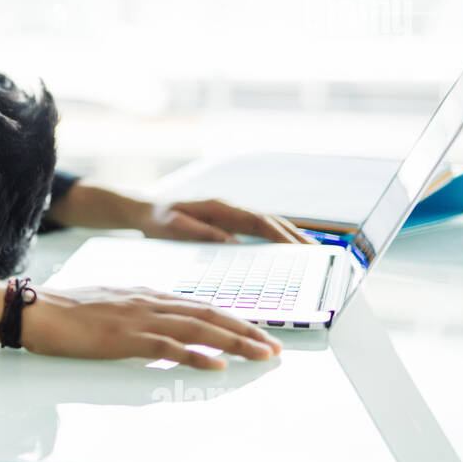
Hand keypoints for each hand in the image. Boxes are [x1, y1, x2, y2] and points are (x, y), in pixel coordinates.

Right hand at [22, 284, 281, 369]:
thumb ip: (137, 315)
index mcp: (146, 295)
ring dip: (234, 341)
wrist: (35, 310)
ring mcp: (139, 319)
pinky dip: (197, 355)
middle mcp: (149, 301)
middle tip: (274, 346)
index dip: (232, 318)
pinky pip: (169, 347)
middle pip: (209, 314)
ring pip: (198, 328)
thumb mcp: (110, 306)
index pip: (200, 305)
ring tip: (261, 354)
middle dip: (246, 330)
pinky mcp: (124, 338)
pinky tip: (217, 364)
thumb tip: (159, 331)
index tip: (257, 331)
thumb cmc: (65, 312)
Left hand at [137, 198, 313, 244]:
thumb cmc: (157, 220)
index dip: (281, 235)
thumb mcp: (174, 227)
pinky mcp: (228, 221)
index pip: (259, 221)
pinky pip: (258, 229)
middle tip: (318, 253)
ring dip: (290, 236)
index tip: (299, 249)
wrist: (144, 210)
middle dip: (295, 236)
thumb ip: (200, 232)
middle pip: (270, 221)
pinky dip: (276, 237)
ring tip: (313, 252)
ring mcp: (230, 214)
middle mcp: (230, 208)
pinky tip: (287, 250)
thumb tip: (231, 241)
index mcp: (220, 208)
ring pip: (268, 224)